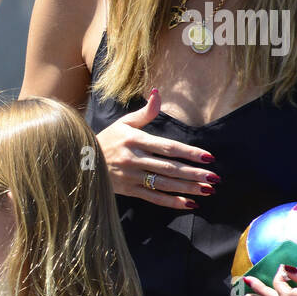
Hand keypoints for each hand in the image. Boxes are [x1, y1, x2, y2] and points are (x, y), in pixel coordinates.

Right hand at [95, 89, 216, 208]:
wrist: (82, 160)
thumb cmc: (108, 139)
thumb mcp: (124, 122)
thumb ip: (146, 111)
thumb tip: (158, 92)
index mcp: (135, 140)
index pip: (167, 147)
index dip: (188, 152)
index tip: (208, 157)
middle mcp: (134, 159)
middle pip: (169, 168)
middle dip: (193, 173)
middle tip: (214, 177)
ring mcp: (131, 176)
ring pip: (164, 184)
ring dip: (187, 188)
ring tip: (208, 189)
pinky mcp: (129, 190)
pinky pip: (154, 197)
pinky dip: (172, 202)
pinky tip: (189, 203)